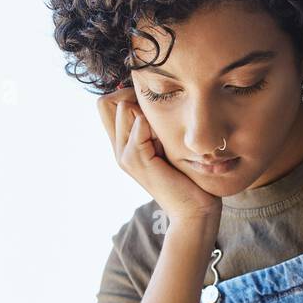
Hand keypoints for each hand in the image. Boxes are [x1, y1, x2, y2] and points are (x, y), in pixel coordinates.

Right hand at [97, 87, 220, 228]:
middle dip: (137, 101)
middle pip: (108, 101)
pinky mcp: (136, 160)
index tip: (154, 112)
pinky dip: (157, 126)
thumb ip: (155, 123)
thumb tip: (150, 93)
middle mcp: (118, 149)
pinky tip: (169, 145)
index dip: (128, 95)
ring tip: (166, 138)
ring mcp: (124, 155)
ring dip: (151, 114)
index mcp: (123, 144)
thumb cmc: (188, 175)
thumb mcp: (168, 142)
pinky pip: (139, 124)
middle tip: (161, 126)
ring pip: (124, 108)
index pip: (107, 102)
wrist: (195, 209)